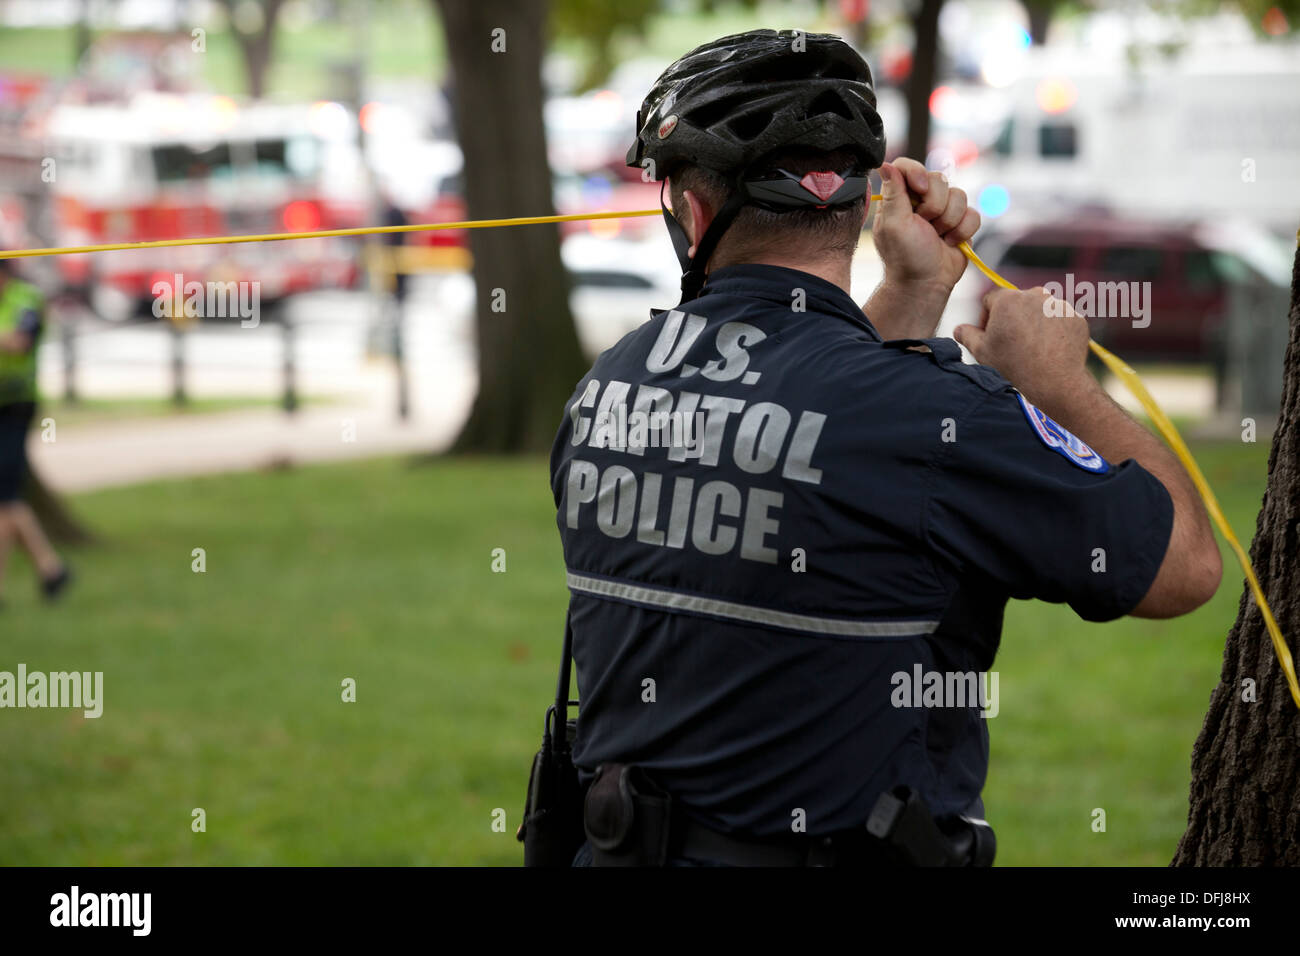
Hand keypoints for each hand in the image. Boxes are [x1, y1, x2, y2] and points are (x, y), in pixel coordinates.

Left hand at [872, 158, 979, 294]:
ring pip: (959, 195)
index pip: (907, 166)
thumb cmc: (905, 256)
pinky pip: (973, 213)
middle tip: (925, 226)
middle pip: (939, 178)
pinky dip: (963, 230)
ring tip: (937, 237)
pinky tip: (950, 242)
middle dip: (935, 206)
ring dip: (949, 221)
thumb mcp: (893, 224)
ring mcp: (943, 210)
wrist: (926, 283)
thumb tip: (884, 163)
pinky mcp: (961, 222)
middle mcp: (921, 199)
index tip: (920, 190)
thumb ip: (892, 193)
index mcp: (899, 197)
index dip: (918, 173)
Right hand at [953, 287, 1094, 410]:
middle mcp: (1035, 295)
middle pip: (1017, 302)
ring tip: (1030, 347)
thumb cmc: (1014, 365)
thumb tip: (959, 329)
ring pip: (1039, 309)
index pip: (991, 300)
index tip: (989, 336)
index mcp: (1008, 299)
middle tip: (1010, 343)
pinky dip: (1053, 330)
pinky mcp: (1075, 317)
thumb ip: (967, 335)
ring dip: (1032, 322)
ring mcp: (1058, 305)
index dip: (986, 318)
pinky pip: (1058, 319)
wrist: (1055, 381)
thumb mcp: (982, 351)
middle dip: (1011, 318)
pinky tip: (1048, 349)